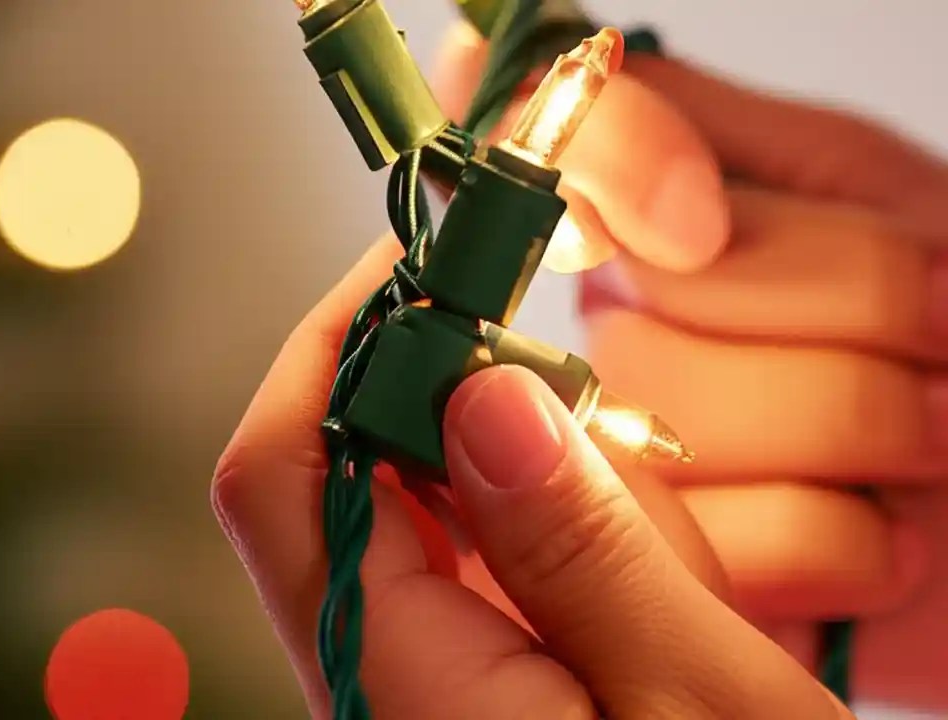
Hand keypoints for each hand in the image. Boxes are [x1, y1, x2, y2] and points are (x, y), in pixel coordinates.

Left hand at [213, 238, 852, 717]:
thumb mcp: (703, 705)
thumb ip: (578, 549)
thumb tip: (472, 398)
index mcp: (406, 694)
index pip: (284, 476)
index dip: (330, 347)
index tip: (421, 261)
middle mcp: (380, 692)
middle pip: (338, 483)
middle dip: (446, 406)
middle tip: (585, 397)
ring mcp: (422, 694)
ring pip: (418, 521)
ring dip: (525, 485)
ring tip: (662, 567)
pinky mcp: (472, 696)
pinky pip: (476, 575)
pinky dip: (549, 536)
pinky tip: (648, 583)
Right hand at [575, 55, 947, 706]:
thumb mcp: (861, 190)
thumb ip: (693, 121)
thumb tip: (515, 60)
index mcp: (637, 238)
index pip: (543, 150)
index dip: (606, 166)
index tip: (697, 224)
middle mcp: (608, 344)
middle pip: (642, 317)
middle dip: (838, 318)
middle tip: (927, 343)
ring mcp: (625, 478)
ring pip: (677, 424)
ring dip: (859, 426)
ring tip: (918, 444)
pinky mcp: (666, 591)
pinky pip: (720, 554)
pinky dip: (847, 545)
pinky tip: (875, 540)